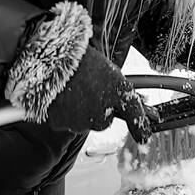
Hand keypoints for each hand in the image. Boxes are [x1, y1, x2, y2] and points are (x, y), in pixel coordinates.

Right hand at [4, 0, 159, 141]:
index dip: (142, 128)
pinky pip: (67, 123)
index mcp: (120, 93)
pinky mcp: (64, 125)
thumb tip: (140, 109)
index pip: (136, 115)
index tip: (144, 136)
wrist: (50, 58)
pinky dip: (65, 113)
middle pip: (105, 121)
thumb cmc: (81, 60)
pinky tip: (63, 97)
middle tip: (89, 89)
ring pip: (85, 122)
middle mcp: (104, 112)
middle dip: (99, 109)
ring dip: (81, 111)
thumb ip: (124, 93)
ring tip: (73, 89)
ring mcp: (83, 121)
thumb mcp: (110, 72)